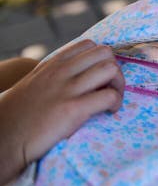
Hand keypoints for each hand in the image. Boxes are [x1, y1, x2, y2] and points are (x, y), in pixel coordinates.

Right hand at [0, 40, 123, 182]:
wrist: (3, 140)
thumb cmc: (17, 116)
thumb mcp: (34, 84)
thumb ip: (54, 74)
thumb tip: (76, 73)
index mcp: (51, 65)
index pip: (88, 45)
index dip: (100, 59)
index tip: (100, 76)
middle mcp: (60, 72)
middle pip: (105, 53)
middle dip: (114, 69)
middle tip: (110, 88)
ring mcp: (67, 89)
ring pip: (111, 69)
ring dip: (119, 84)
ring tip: (112, 99)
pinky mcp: (73, 109)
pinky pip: (109, 96)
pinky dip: (116, 103)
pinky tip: (109, 111)